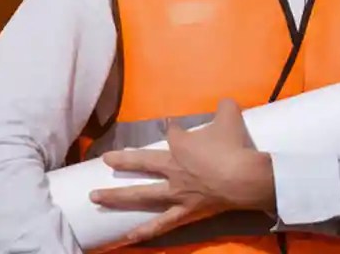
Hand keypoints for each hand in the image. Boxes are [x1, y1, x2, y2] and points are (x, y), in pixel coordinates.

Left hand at [88, 98, 275, 244]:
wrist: (244, 178)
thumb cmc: (234, 147)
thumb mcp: (230, 116)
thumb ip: (225, 106)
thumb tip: (226, 101)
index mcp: (180, 143)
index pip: (170, 132)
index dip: (171, 129)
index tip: (172, 127)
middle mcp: (172, 167)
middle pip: (142, 162)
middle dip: (123, 160)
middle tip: (105, 159)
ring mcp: (175, 192)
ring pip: (140, 194)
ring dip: (116, 196)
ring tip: (95, 197)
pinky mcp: (184, 211)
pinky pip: (161, 224)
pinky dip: (144, 231)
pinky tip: (127, 238)